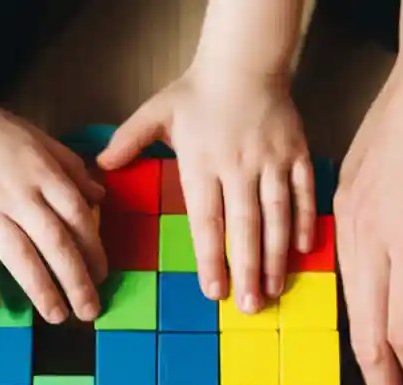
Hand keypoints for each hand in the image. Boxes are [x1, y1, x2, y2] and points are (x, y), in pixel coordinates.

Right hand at [0, 91, 106, 322]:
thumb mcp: (34, 136)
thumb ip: (68, 166)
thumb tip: (99, 197)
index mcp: (39, 170)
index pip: (77, 216)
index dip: (94, 250)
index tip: (102, 276)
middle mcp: (15, 191)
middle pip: (54, 242)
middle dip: (76, 281)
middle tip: (89, 312)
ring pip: (18, 254)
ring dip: (40, 289)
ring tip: (56, 316)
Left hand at [98, 67, 313, 310]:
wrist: (245, 60)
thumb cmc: (197, 92)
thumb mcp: (156, 112)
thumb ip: (128, 140)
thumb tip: (98, 167)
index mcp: (202, 163)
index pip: (207, 221)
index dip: (211, 259)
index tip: (213, 292)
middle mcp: (238, 166)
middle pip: (245, 227)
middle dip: (247, 270)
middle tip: (249, 306)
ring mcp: (271, 160)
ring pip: (277, 215)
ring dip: (276, 256)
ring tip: (274, 289)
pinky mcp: (296, 153)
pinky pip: (303, 192)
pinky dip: (303, 221)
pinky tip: (302, 250)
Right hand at [336, 52, 402, 384]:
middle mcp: (371, 235)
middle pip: (366, 333)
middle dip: (383, 381)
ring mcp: (349, 218)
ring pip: (348, 305)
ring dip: (367, 346)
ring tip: (389, 376)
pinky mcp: (342, 202)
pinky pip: (344, 270)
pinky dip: (360, 305)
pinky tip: (378, 319)